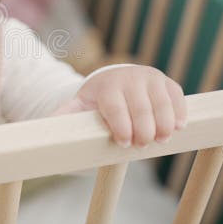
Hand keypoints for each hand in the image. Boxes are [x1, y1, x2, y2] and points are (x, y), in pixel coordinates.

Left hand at [66, 65, 186, 147]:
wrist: (115, 80)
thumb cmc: (96, 101)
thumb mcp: (79, 107)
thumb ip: (65, 117)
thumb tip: (42, 130)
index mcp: (107, 86)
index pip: (116, 107)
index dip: (120, 126)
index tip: (122, 142)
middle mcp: (130, 78)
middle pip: (142, 108)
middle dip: (144, 129)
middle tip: (141, 145)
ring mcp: (150, 79)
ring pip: (162, 103)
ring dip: (164, 124)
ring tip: (161, 139)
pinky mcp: (167, 83)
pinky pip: (178, 97)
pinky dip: (180, 112)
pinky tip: (179, 127)